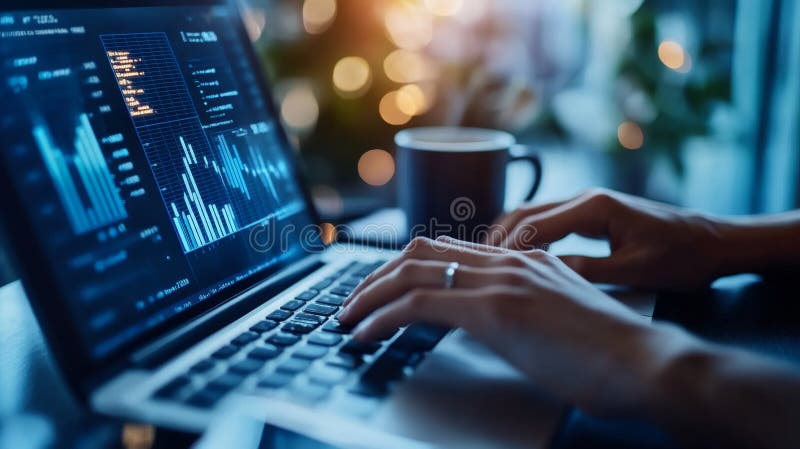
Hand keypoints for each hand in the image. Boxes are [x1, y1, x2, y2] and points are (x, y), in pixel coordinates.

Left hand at [339, 236, 675, 413]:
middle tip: (353, 302)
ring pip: (412, 271)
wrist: (644, 361)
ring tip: (347, 318)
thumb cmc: (610, 352)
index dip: (404, 265)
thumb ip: (522, 309)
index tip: (382, 288)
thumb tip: (489, 322)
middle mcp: (508, 260)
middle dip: (377, 277)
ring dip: (370, 295)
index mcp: (523, 259)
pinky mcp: (495, 310)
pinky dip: (382, 317)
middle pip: (420, 251)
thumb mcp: (557, 319)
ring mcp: (501, 281)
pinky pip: (420, 303)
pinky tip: (366, 333)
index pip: (447, 248)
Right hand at [486, 189, 725, 289]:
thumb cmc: (680, 257)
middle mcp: (586, 199)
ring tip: (490, 263)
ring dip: (510, 235)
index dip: (509, 248)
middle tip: (478, 265)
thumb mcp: (634, 270)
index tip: (489, 271)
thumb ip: (587, 270)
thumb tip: (543, 273)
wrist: (713, 242)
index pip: (535, 224)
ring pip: (534, 214)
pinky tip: (520, 258)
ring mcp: (588, 204)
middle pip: (526, 212)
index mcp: (594, 206)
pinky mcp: (593, 215)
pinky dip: (528, 236)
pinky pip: (549, 221)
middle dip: (499, 237)